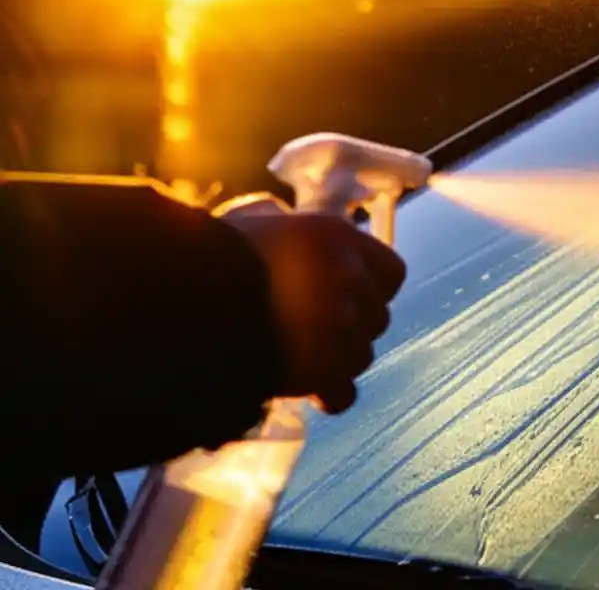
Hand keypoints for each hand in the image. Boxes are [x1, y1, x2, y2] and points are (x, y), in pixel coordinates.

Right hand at [223, 212, 405, 412]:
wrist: (178, 298)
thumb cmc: (208, 258)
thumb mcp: (262, 233)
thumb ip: (299, 252)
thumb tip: (305, 266)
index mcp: (336, 237)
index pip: (391, 272)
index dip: (372, 291)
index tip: (346, 299)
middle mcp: (348, 277)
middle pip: (376, 318)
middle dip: (350, 329)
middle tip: (313, 334)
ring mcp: (340, 324)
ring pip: (360, 356)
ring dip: (335, 362)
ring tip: (298, 360)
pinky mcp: (324, 367)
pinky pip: (345, 392)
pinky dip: (328, 395)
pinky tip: (310, 394)